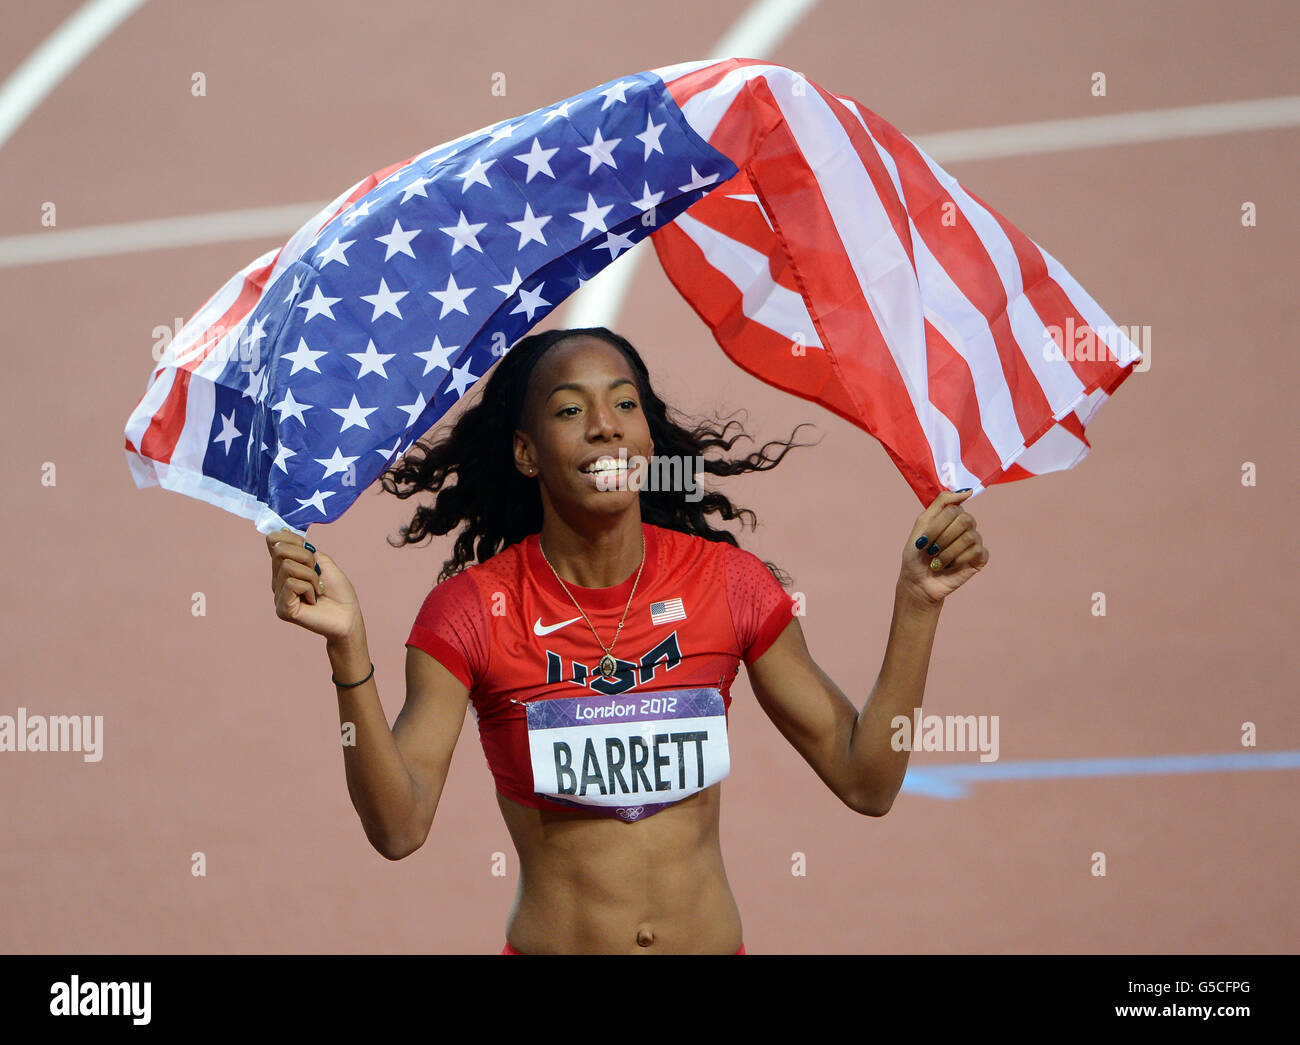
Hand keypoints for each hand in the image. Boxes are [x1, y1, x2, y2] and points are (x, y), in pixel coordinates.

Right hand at [265, 529, 362, 642]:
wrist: (348, 615)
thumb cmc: (338, 591)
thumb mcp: (323, 562)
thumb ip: (303, 548)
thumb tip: (283, 532)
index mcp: (285, 567)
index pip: (272, 540)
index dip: (291, 538)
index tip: (309, 549)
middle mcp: (277, 580)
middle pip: (279, 550)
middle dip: (305, 557)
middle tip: (317, 573)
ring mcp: (278, 595)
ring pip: (287, 566)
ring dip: (311, 576)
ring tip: (318, 589)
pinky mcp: (283, 609)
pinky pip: (291, 584)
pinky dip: (309, 588)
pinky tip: (314, 600)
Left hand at [898, 490, 989, 604]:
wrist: (917, 582)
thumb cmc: (917, 554)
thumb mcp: (922, 524)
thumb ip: (942, 502)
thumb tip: (968, 491)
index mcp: (951, 516)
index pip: (954, 508)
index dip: (937, 526)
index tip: (923, 541)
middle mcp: (965, 526)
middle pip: (965, 520)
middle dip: (943, 538)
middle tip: (931, 551)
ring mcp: (974, 541)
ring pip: (970, 537)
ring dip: (947, 552)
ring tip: (937, 562)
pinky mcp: (980, 558)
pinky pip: (977, 551)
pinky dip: (959, 560)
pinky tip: (950, 567)